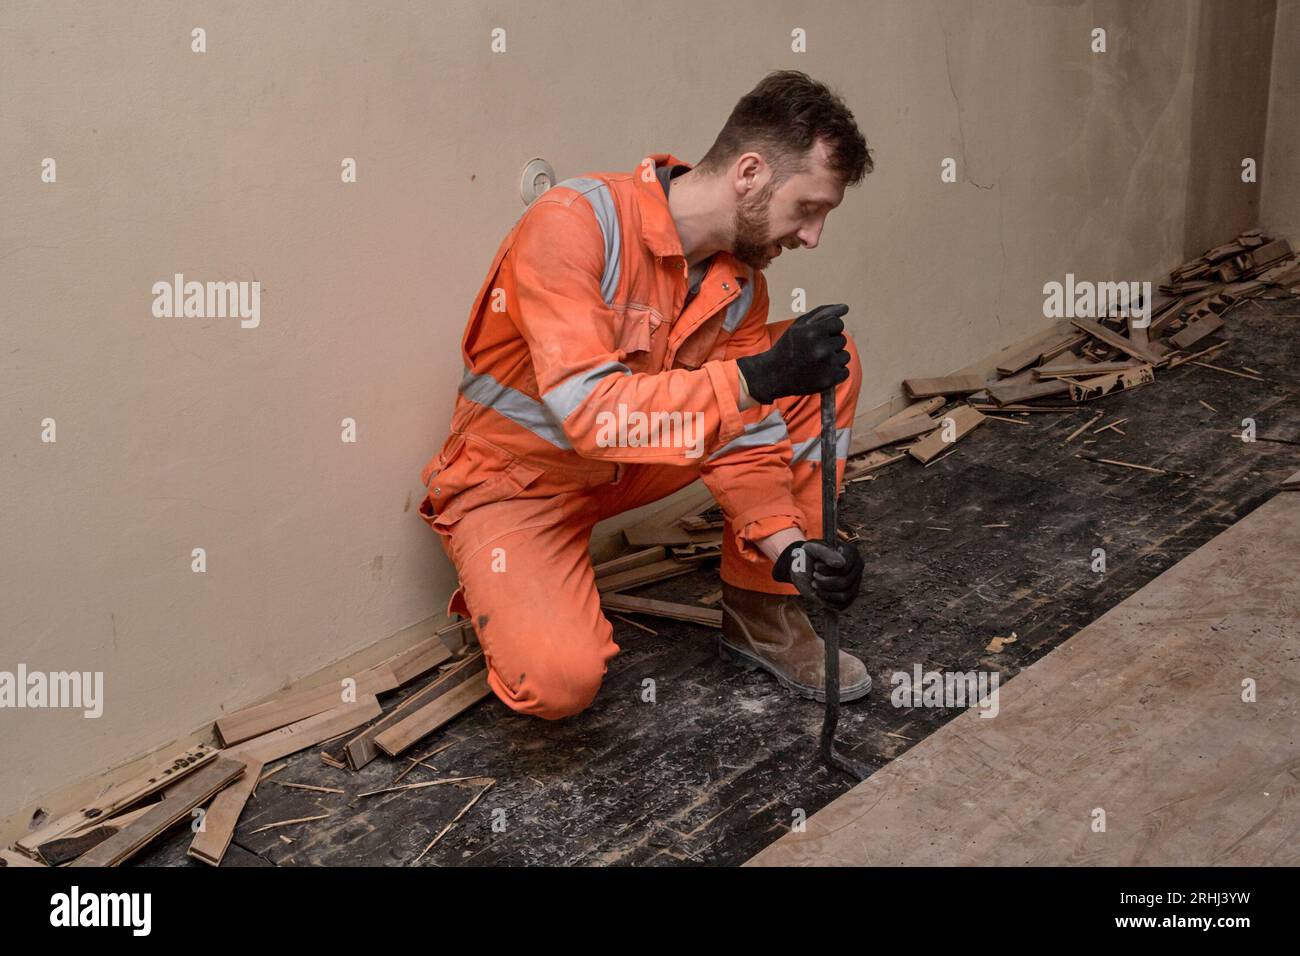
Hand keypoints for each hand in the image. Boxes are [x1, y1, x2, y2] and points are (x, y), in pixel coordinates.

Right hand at [736, 304, 850, 403]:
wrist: (773, 375)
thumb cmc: (788, 346)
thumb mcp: (799, 325)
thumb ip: (822, 313)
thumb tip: (846, 307)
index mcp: (813, 331)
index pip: (838, 324)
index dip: (828, 329)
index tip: (816, 336)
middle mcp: (821, 348)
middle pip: (842, 340)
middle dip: (830, 344)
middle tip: (812, 351)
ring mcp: (827, 366)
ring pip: (845, 356)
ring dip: (834, 358)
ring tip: (816, 362)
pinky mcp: (830, 380)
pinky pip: (845, 372)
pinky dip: (835, 373)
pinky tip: (820, 372)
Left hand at [772, 539, 863, 610]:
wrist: (802, 569)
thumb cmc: (807, 556)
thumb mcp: (811, 550)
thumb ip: (825, 553)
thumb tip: (840, 564)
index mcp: (851, 552)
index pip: (844, 568)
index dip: (826, 570)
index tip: (816, 566)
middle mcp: (857, 567)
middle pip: (844, 582)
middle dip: (823, 581)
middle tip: (814, 575)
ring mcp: (855, 583)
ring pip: (844, 596)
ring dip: (824, 592)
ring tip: (815, 584)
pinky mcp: (850, 597)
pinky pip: (841, 606)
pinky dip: (826, 601)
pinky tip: (819, 592)